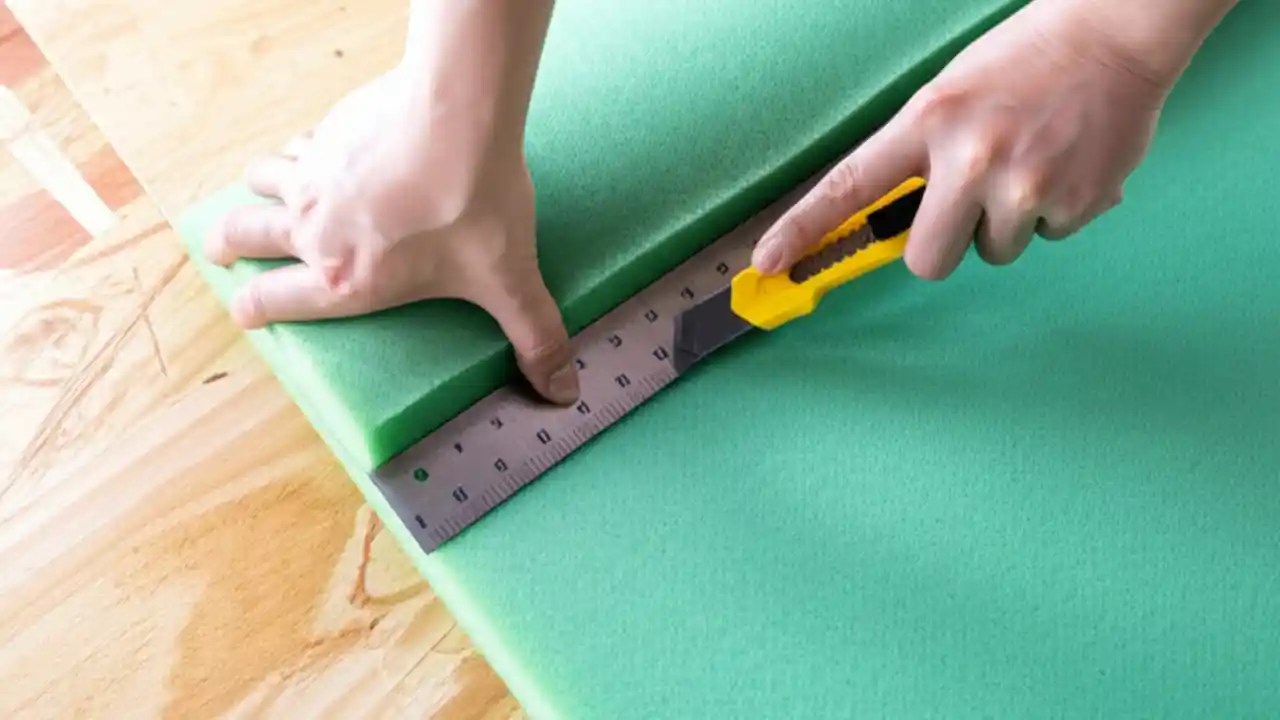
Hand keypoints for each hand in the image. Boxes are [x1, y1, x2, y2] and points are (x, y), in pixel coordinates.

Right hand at [204, 69, 578, 404]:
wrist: (457, 117)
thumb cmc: (473, 204)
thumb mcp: (508, 281)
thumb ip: (533, 337)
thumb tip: (561, 390)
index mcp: (346, 280)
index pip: (279, 302)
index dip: (255, 309)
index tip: (244, 310)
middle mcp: (314, 230)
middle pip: (248, 237)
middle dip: (229, 245)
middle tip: (220, 248)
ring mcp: (312, 176)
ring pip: (261, 182)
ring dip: (256, 190)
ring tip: (258, 190)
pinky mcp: (327, 132)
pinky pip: (296, 143)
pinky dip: (297, 149)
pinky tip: (311, 147)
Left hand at [752, 0, 1177, 279]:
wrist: (1116, 33)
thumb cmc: (1025, 63)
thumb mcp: (949, 96)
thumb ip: (918, 156)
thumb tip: (891, 220)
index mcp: (928, 122)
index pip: (850, 186)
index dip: (803, 230)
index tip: (768, 263)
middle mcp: (970, 158)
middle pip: (925, 260)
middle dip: (942, 246)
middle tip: (968, 203)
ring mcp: (1023, 184)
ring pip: (991, 252)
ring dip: (1004, 222)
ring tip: (1031, 161)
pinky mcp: (1074, 203)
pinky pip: (1045, 239)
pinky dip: (1054, 212)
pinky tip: (1066, 163)